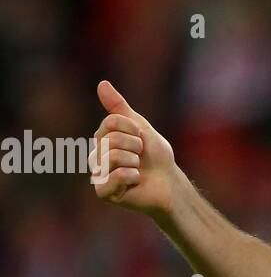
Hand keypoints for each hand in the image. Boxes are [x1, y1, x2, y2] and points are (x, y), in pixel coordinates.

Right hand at [90, 81, 179, 219]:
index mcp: (102, 139)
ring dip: (134, 162)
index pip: (110, 122)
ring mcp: (98, 174)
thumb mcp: (139, 126)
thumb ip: (118, 107)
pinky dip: (132, 177)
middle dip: (135, 146)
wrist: (168, 182)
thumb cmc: (154, 156)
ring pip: (113, 156)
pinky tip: (135, 182)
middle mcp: (95, 156)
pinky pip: (116, 176)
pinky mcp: (104, 192)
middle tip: (140, 157)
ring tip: (138, 169)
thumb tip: (102, 83)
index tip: (141, 138)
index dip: (132, 128)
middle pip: (110, 139)